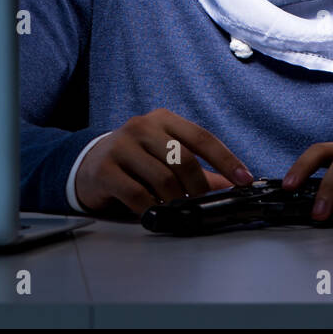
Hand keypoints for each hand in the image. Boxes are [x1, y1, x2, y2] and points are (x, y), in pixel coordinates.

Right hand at [75, 108, 253, 214]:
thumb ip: (199, 170)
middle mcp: (142, 127)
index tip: (244, 179)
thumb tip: (231, 185)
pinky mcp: (105, 169)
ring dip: (174, 200)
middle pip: (183, 159)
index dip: (226, 160)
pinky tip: (153, 213)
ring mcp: (121, 146)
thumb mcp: (166, 157)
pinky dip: (151, 208)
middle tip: (200, 204)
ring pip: (162, 178)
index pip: (202, 137)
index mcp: (163, 120)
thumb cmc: (134, 160)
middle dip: (198, 187)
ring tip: (175, 209)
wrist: (88, 164)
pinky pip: (137, 194)